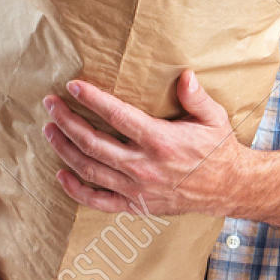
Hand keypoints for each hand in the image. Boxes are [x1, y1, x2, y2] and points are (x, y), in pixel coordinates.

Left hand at [42, 69, 252, 216]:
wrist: (230, 189)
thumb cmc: (218, 149)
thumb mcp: (213, 118)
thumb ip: (196, 96)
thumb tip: (184, 74)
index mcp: (160, 141)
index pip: (117, 116)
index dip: (92, 100)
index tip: (73, 86)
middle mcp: (144, 166)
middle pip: (92, 143)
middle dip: (66, 122)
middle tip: (50, 104)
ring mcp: (137, 189)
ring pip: (89, 169)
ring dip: (64, 149)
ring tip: (49, 130)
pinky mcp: (136, 205)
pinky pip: (98, 201)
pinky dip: (75, 190)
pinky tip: (60, 174)